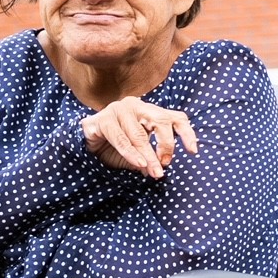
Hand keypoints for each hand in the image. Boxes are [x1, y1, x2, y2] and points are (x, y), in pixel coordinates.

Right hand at [81, 98, 198, 178]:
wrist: (84, 146)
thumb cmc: (113, 148)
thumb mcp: (137, 155)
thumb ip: (150, 159)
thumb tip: (160, 171)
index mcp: (150, 111)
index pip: (176, 117)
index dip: (187, 133)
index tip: (192, 151)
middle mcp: (137, 105)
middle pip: (162, 121)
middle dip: (166, 145)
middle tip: (165, 165)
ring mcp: (119, 109)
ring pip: (141, 134)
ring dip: (148, 156)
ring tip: (154, 172)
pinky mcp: (103, 118)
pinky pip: (121, 139)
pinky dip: (131, 154)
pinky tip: (139, 164)